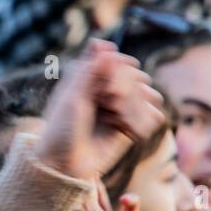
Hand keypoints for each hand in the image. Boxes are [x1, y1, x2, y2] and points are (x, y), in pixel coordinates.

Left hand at [35, 39, 164, 181]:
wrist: (63, 166)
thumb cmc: (60, 131)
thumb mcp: (72, 97)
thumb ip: (90, 70)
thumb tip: (105, 44)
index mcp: (86, 78)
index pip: (114, 61)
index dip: (118, 67)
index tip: (110, 78)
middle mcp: (103, 90)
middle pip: (131, 76)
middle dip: (125, 86)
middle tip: (110, 100)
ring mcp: (116, 109)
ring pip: (143, 95)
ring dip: (133, 104)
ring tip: (116, 117)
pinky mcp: (127, 128)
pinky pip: (150, 117)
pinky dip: (141, 120)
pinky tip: (127, 130)